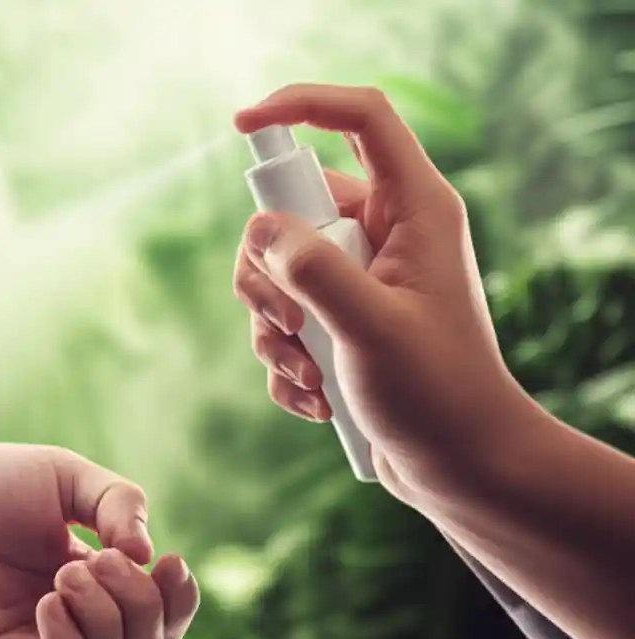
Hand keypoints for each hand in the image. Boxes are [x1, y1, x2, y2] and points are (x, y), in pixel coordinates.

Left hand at [0, 443, 198, 638]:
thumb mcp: (63, 476)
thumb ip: (117, 501)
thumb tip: (148, 556)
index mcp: (89, 585)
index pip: (158, 619)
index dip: (180, 601)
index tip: (172, 560)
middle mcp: (67, 626)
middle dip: (141, 606)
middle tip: (96, 557)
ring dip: (107, 622)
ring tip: (66, 574)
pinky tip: (47, 602)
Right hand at [230, 84, 538, 505]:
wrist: (462, 468)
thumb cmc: (437, 396)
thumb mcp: (370, 328)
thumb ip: (312, 271)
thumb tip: (258, 231)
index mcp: (415, 211)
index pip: (361, 119)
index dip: (301, 104)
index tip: (241, 123)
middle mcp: (387, 235)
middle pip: (293, 209)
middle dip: (267, 270)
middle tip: (288, 320)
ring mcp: (362, 280)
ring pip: (276, 270)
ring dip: (272, 327)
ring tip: (307, 372)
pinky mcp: (342, 323)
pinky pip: (283, 321)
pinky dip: (284, 361)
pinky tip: (315, 399)